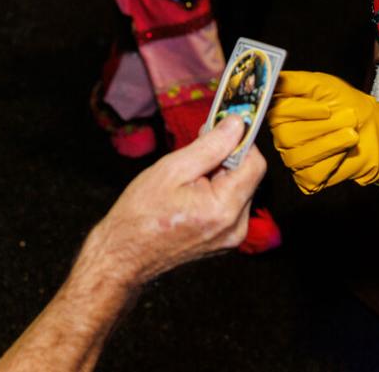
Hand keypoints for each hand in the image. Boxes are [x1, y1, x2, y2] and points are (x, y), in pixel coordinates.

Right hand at [85, 115, 264, 286]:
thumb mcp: (172, 169)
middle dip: (226, 158)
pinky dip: (217, 191)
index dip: (240, 141)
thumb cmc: (140, 214)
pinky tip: (192, 193)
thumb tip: (235, 124)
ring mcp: (231, 237)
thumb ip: (210, 146)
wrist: (124, 254)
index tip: (222, 128)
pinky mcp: (224, 240)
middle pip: (248, 176)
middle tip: (195, 151)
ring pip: (239, 189)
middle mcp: (235, 226)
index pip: (255, 164)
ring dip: (220, 175)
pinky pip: (231, 205)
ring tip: (188, 179)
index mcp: (224, 209)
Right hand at [267, 70, 378, 193]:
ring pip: (299, 156)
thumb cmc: (346, 104)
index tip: (326, 109)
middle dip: (322, 127)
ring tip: (351, 132)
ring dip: (331, 143)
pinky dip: (333, 160)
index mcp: (282, 111)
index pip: (276, 113)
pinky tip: (345, 151)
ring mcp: (294, 158)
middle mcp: (282, 135)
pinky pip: (312, 173)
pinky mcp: (308, 178)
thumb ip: (295, 81)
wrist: (372, 129)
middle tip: (346, 118)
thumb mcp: (323, 85)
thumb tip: (272, 78)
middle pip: (286, 135)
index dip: (301, 111)